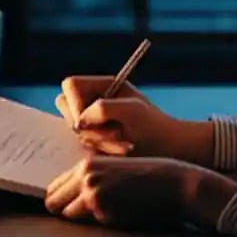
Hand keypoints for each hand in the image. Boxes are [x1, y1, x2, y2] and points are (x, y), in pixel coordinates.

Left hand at [43, 154, 236, 230]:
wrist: (175, 184)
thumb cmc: (150, 174)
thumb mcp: (115, 166)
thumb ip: (92, 177)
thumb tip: (70, 194)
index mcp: (87, 164)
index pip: (54, 186)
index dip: (59, 196)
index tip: (63, 202)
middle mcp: (86, 179)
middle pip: (54, 203)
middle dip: (63, 209)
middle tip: (79, 211)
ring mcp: (93, 197)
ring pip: (70, 216)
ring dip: (83, 217)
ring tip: (107, 209)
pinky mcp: (106, 215)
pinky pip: (94, 224)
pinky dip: (104, 222)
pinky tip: (122, 212)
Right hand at [55, 76, 214, 164]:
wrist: (170, 150)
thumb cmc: (155, 125)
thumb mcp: (133, 111)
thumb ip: (103, 108)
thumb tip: (80, 121)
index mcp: (103, 85)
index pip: (70, 85)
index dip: (74, 103)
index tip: (85, 120)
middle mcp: (94, 100)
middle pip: (66, 107)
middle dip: (87, 126)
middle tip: (113, 133)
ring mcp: (93, 121)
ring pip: (75, 130)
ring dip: (98, 140)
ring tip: (124, 143)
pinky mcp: (95, 140)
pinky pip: (83, 146)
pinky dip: (101, 150)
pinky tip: (121, 150)